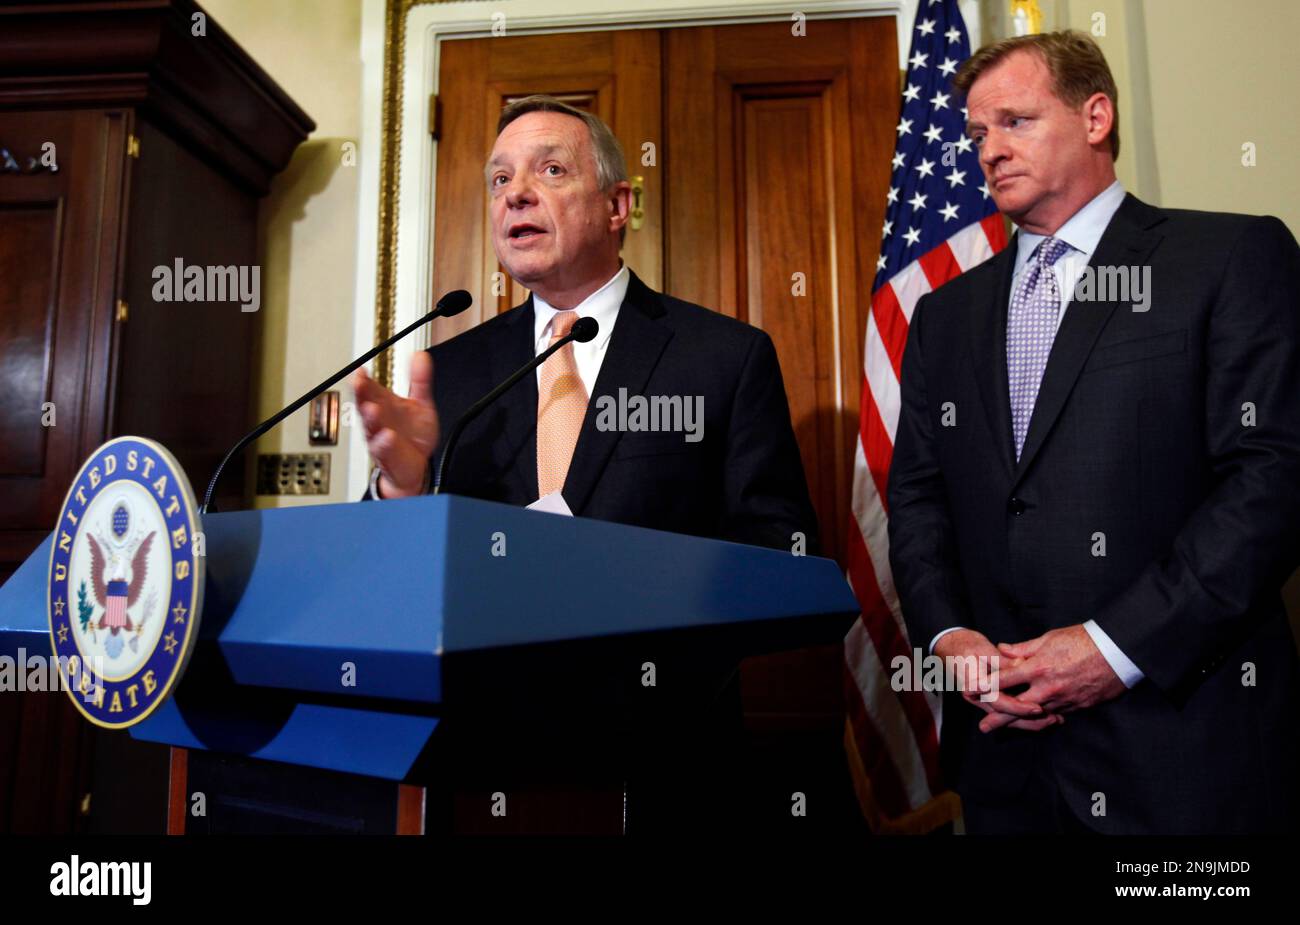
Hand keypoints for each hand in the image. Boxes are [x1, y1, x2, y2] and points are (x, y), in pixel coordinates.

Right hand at [351, 351, 438, 497]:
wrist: (416, 463)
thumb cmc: (412, 433)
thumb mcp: (420, 403)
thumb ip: (420, 380)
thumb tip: (420, 356)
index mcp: (383, 404)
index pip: (369, 388)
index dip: (364, 379)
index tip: (362, 369)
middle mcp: (378, 420)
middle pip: (363, 404)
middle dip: (360, 394)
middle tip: (359, 382)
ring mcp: (380, 437)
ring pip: (370, 427)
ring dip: (370, 418)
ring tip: (372, 408)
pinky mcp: (388, 455)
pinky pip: (384, 448)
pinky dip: (385, 442)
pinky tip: (388, 435)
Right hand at [933, 628, 1062, 732]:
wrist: (951, 647)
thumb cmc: (966, 646)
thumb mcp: (984, 650)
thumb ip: (1003, 661)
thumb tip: (1022, 664)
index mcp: (973, 687)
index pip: (998, 702)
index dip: (1018, 707)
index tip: (1037, 708)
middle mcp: (977, 698)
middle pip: (1005, 716)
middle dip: (1030, 720)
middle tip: (1054, 719)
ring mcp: (983, 700)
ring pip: (1008, 717)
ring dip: (1031, 720)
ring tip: (1054, 719)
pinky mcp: (991, 698)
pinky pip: (1009, 710)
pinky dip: (1025, 713)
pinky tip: (1045, 712)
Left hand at [978, 624, 1127, 732]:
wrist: (1119, 651)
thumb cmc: (1083, 640)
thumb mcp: (1050, 638)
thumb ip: (1024, 648)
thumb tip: (1002, 650)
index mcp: (1039, 668)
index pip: (1006, 679)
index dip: (987, 686)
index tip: (972, 691)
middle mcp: (1049, 687)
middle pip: (1018, 706)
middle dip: (999, 716)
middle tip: (984, 726)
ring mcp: (1065, 699)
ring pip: (1038, 714)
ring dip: (1021, 721)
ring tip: (1005, 728)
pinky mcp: (1080, 706)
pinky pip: (1059, 713)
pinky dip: (1047, 717)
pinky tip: (1038, 721)